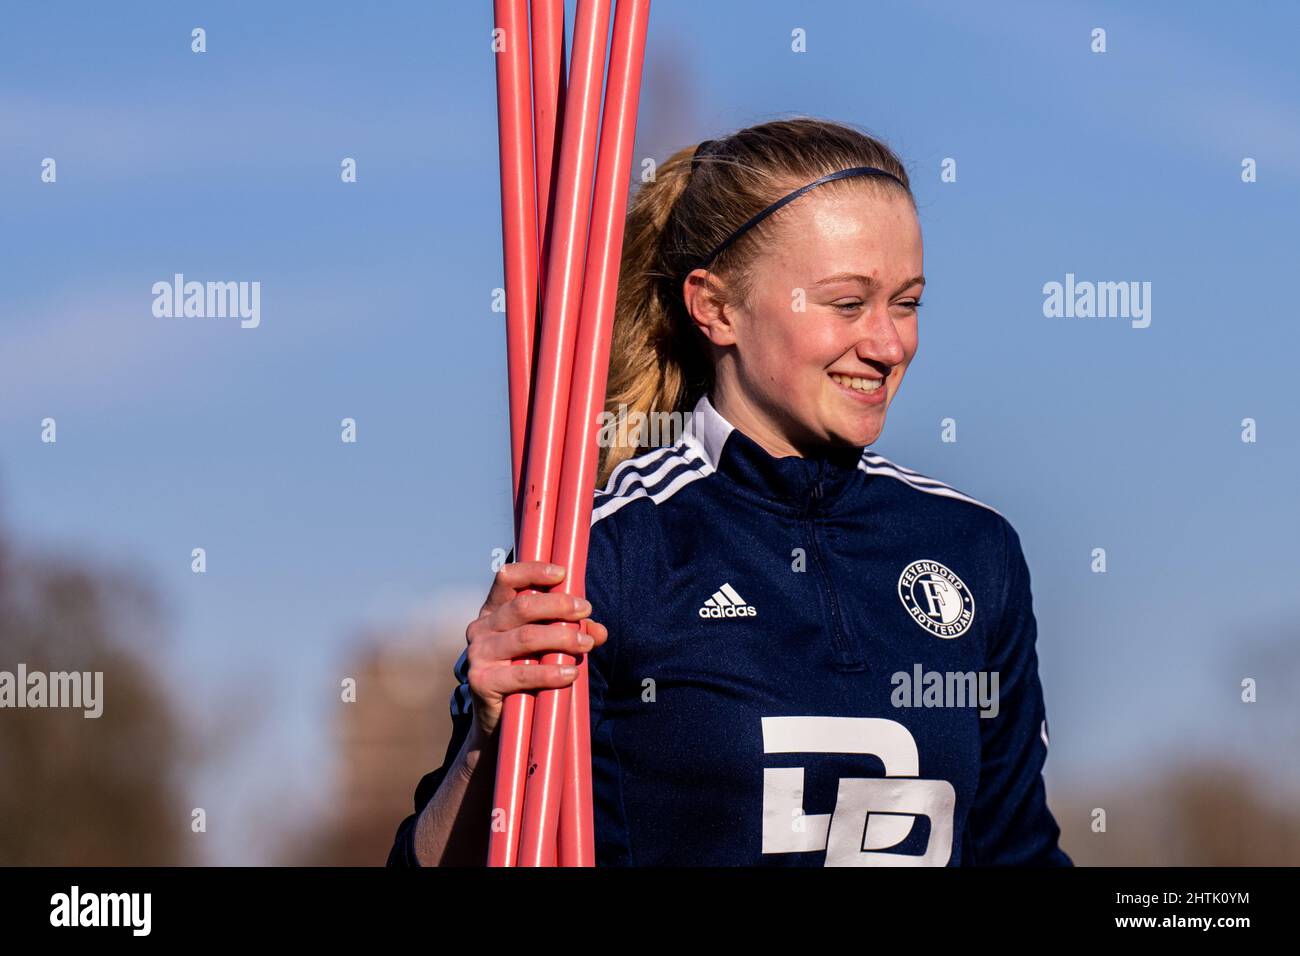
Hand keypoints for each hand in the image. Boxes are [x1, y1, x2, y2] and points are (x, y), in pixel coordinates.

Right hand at [463, 561, 607, 737]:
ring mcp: (478, 654)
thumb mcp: (547, 648)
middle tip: (586, 610)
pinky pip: (523, 673)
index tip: (563, 574)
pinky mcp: (481, 681)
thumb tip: (598, 629)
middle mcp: (481, 628)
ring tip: (586, 643)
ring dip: (562, 637)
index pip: (507, 578)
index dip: (533, 571)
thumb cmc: (526, 676)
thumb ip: (571, 633)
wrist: (499, 724)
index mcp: (493, 612)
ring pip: (526, 637)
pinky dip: (551, 673)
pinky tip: (571, 673)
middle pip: (522, 606)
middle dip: (559, 605)